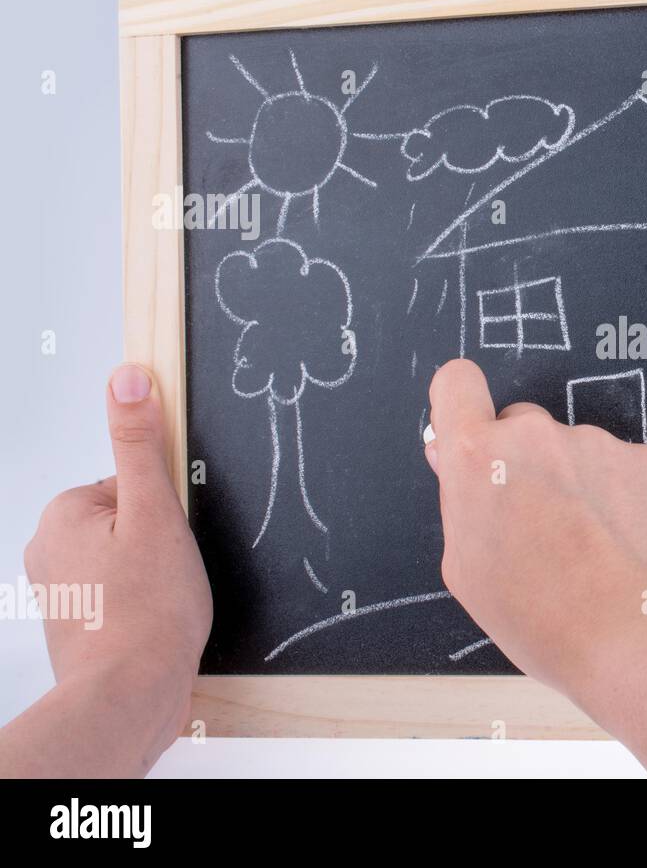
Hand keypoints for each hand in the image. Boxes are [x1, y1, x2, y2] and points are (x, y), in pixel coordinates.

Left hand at [2, 363, 211, 776]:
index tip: (173, 540)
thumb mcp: (157, 512)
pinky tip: (156, 618)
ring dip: (153, 572)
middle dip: (159, 541)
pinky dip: (142, 600)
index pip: (132, 483)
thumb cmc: (147, 614)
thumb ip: (141, 443)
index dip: (166, 509)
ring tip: (165, 600)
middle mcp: (49, 547)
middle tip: (172, 572)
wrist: (129, 694)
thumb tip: (128, 377)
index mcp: (64, 513)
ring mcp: (60, 588)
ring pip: (126, 555)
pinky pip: (119, 590)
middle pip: (128, 518)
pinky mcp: (76, 620)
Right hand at [425, 358, 646, 692]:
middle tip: (539, 524)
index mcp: (480, 458)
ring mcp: (599, 443)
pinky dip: (622, 497)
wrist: (635, 638)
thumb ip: (460, 500)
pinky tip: (625, 545)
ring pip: (576, 452)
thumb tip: (453, 455)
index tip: (472, 430)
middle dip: (524, 462)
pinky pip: (624, 468)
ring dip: (577, 484)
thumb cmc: (543, 619)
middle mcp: (537, 435)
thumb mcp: (468, 570)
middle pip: (521, 426)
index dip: (461, 405)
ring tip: (590, 549)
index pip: (457, 384)